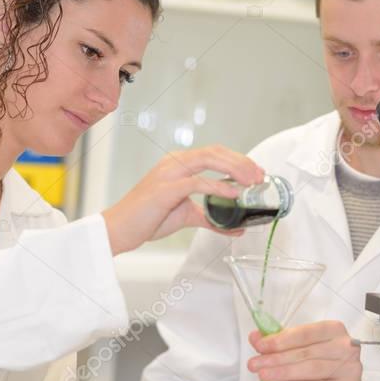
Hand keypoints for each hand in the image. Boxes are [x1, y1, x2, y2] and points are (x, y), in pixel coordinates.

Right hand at [102, 146, 263, 254]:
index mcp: (180, 163)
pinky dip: (218, 187)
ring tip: (252, 182)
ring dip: (235, 169)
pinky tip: (234, 194)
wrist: (119, 228)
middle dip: (242, 162)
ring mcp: (169, 172)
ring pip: (209, 160)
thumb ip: (210, 217)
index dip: (239, 160)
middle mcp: (175, 162)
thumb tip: (236, 227)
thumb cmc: (148, 218)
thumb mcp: (187, 216)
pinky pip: (196, 182)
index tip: (257, 172)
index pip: (215, 153)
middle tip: (260, 176)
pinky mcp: (165, 188)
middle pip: (216, 152)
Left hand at [248, 321, 367, 380]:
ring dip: (282, 372)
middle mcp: (346, 347)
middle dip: (277, 358)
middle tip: (255, 364)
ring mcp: (349, 369)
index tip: (260, 346)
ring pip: (310, 369)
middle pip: (306, 352)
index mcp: (335, 331)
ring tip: (263, 375)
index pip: (306, 333)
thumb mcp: (303, 352)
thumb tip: (256, 337)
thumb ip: (281, 343)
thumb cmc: (324, 370)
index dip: (281, 339)